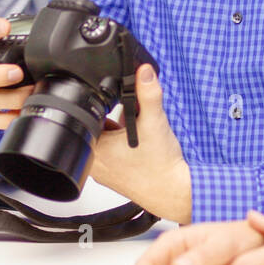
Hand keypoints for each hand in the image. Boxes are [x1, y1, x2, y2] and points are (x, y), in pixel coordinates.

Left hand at [90, 63, 191, 222]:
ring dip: (120, 130)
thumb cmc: (161, 167)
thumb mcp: (154, 122)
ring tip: (139, 136)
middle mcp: (95, 163)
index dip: (106, 106)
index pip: (89, 116)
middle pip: (98, 126)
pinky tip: (141, 146)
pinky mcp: (115, 176)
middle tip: (133, 122)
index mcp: (94, 150)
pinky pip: (115, 151)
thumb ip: (148, 93)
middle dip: (114, 117)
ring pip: (107, 138)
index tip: (121, 106)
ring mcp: (104, 172)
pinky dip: (126, 144)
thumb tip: (143, 71)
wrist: (175, 193)